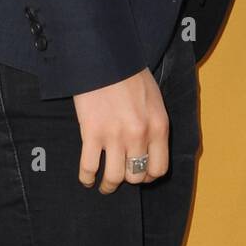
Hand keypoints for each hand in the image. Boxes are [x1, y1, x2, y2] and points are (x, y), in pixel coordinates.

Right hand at [73, 67, 168, 192]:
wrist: (107, 59)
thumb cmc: (131, 76)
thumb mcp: (155, 101)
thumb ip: (154, 127)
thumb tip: (148, 150)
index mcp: (158, 127)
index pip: (158, 169)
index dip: (148, 176)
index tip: (140, 174)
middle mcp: (139, 136)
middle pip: (136, 176)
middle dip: (128, 179)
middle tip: (120, 175)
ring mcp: (115, 137)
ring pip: (114, 178)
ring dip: (108, 186)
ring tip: (104, 185)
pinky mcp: (92, 134)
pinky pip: (89, 167)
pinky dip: (87, 178)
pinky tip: (87, 179)